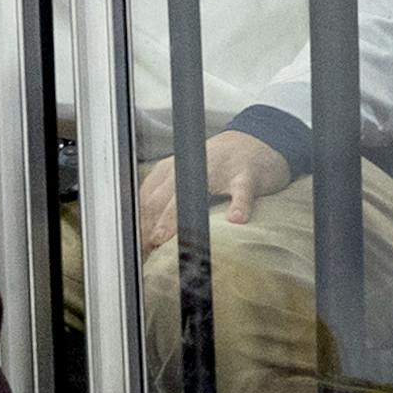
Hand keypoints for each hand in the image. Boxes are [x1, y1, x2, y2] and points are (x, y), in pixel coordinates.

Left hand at [137, 130, 291, 251]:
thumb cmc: (216, 166)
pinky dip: (239, 204)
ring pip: (194, 192)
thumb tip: (146, 236)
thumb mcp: (183, 178)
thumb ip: (164, 202)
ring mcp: (219, 169)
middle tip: (146, 249)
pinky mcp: (247, 175)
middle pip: (162, 199)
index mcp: (170, 170)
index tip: (137, 248)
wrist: (255, 143)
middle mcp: (189, 167)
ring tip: (171, 237)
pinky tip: (236, 218)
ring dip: (178, 216)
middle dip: (151, 226)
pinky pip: (242, 191)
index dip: (139, 226)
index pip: (147, 200)